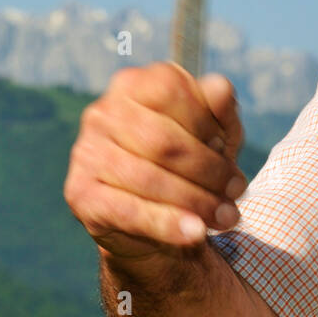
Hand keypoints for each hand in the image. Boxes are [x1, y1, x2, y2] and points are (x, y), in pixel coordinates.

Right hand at [63, 63, 247, 262]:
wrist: (157, 220)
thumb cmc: (189, 164)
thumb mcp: (214, 134)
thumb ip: (220, 110)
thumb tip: (221, 91)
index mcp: (133, 84)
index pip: (171, 91)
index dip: (206, 120)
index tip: (227, 147)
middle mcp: (102, 113)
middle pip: (163, 140)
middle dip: (209, 169)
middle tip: (237, 192)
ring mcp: (86, 152)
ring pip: (149, 178)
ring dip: (196, 201)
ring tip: (226, 216)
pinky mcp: (80, 194)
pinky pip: (128, 211)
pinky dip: (167, 224)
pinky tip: (194, 232)